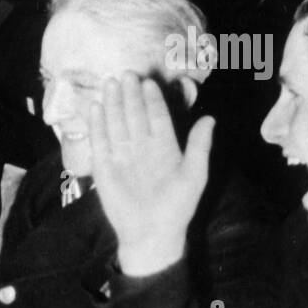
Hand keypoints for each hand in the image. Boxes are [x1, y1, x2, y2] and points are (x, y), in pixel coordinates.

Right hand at [88, 74, 212, 277]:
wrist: (152, 234)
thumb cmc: (178, 207)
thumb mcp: (194, 175)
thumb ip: (200, 146)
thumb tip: (210, 117)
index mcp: (164, 147)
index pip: (157, 117)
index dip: (153, 100)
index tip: (150, 82)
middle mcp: (142, 146)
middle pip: (135, 115)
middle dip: (131, 95)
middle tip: (127, 74)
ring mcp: (122, 155)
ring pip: (116, 123)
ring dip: (113, 103)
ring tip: (111, 83)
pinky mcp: (104, 166)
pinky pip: (100, 140)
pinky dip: (97, 124)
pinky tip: (96, 106)